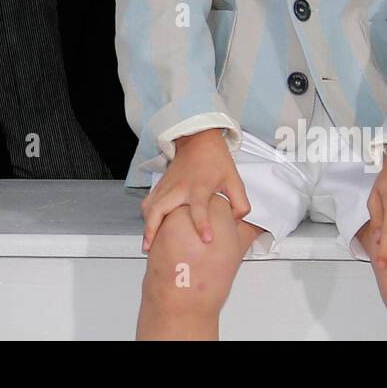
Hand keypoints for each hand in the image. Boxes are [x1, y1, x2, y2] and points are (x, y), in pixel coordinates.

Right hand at [139, 129, 249, 252]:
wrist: (198, 139)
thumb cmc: (216, 160)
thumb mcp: (235, 180)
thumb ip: (240, 204)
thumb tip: (235, 223)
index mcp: (199, 186)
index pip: (199, 208)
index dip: (203, 224)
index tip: (206, 240)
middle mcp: (179, 187)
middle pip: (160, 208)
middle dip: (153, 229)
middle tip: (151, 249)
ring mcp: (167, 186)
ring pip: (149, 206)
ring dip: (146, 226)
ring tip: (147, 245)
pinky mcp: (161, 185)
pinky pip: (148, 202)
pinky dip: (146, 217)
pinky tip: (148, 228)